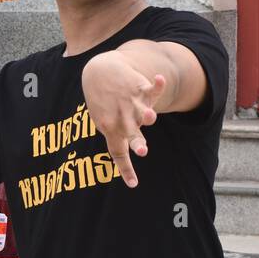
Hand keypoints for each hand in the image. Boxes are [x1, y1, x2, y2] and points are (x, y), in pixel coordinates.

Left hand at [81, 51, 166, 188]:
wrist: (99, 72)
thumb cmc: (103, 102)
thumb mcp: (104, 120)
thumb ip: (118, 134)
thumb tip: (131, 153)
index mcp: (111, 129)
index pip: (118, 153)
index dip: (125, 169)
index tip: (134, 184)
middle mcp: (123, 118)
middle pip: (131, 134)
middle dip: (138, 143)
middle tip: (143, 151)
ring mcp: (131, 103)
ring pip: (141, 111)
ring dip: (146, 114)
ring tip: (150, 116)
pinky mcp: (139, 88)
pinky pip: (150, 88)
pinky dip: (157, 85)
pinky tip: (159, 79)